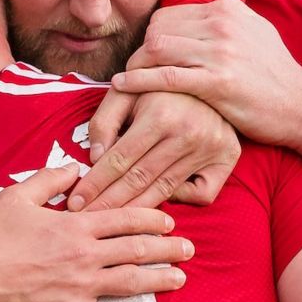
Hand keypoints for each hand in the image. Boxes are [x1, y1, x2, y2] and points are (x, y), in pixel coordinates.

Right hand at [0, 165, 192, 301]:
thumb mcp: (16, 196)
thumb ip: (50, 180)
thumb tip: (75, 169)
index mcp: (75, 224)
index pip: (126, 218)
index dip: (153, 219)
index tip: (169, 222)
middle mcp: (85, 254)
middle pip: (138, 249)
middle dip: (168, 248)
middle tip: (189, 250)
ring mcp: (80, 286)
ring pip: (132, 282)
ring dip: (161, 280)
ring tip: (180, 279)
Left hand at [70, 90, 241, 212]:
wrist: (208, 78)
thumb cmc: (158, 87)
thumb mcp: (126, 91)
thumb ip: (104, 121)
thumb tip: (95, 159)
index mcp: (160, 116)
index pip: (118, 160)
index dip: (94, 184)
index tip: (74, 203)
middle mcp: (187, 134)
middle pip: (139, 180)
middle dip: (108, 204)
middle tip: (85, 220)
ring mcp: (210, 149)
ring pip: (165, 191)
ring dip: (135, 211)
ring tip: (109, 223)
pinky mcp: (227, 158)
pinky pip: (201, 194)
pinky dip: (180, 201)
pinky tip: (158, 201)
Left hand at [109, 0, 301, 148]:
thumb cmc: (274, 76)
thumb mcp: (254, 33)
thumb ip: (226, 22)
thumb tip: (201, 14)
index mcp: (228, 9)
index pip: (169, 15)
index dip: (151, 37)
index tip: (145, 57)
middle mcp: (223, 23)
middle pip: (158, 29)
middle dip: (140, 51)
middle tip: (131, 71)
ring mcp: (221, 51)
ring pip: (157, 48)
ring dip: (135, 66)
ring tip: (125, 82)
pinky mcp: (218, 81)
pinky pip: (165, 76)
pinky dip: (138, 81)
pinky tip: (123, 88)